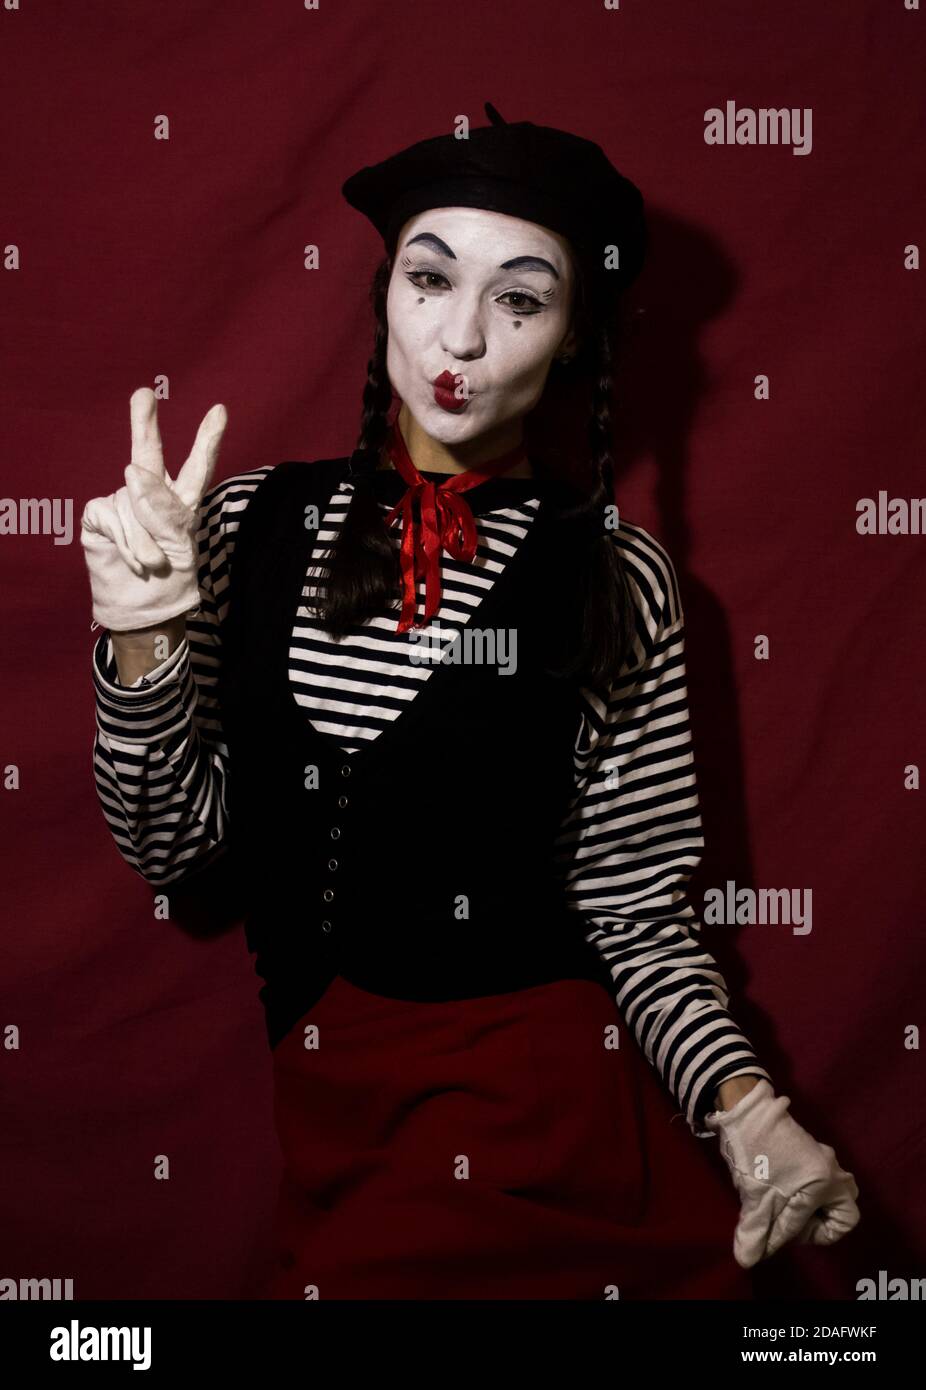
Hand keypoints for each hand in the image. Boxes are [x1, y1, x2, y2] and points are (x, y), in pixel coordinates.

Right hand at [80, 388, 227, 630]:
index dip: (207, 440)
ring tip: (154, 563)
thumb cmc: (171, 579)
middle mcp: (150, 495)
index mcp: (181, 501)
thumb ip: (164, 511)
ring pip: (135, 505)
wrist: (142, 607)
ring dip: (147, 541)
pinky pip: (114, 518)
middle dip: (144, 423)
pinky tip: (134, 561)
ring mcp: (123, 502)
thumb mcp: (181, 547)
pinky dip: (128, 543)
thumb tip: (131, 472)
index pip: (197, 467)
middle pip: (148, 454)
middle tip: (143, 394)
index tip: (220, 411)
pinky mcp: (100, 514)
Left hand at [705, 1079, 859, 1267]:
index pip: (813, 1226)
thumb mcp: (756, 1199)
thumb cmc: (756, 1155)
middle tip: (793, 1222)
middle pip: (844, 1211)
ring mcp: (823, 1158)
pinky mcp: (810, 1151)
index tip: (769, 1233)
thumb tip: (747, 1260)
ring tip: (785, 1208)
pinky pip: (819, 1182)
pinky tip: (780, 1193)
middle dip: (821, 1224)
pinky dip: (804, 1194)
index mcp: (826, 1183)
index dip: (789, 1237)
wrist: (745, 1110)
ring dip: (812, 1208)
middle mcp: (832, 1170)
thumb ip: (756, 1233)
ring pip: (831, 1194)